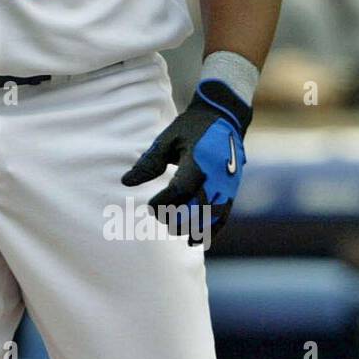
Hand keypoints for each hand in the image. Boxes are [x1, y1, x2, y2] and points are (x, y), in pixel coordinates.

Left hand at [121, 80, 252, 243]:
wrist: (223, 118)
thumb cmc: (190, 128)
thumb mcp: (167, 139)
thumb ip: (149, 162)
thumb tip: (126, 182)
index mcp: (198, 161)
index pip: (180, 189)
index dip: (164, 202)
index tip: (150, 206)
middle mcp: (216, 176)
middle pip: (196, 208)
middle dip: (176, 218)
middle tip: (160, 218)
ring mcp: (227, 185)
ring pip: (210, 216)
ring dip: (191, 228)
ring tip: (175, 231)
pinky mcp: (232, 191)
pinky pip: (222, 216)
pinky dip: (210, 230)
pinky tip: (195, 241)